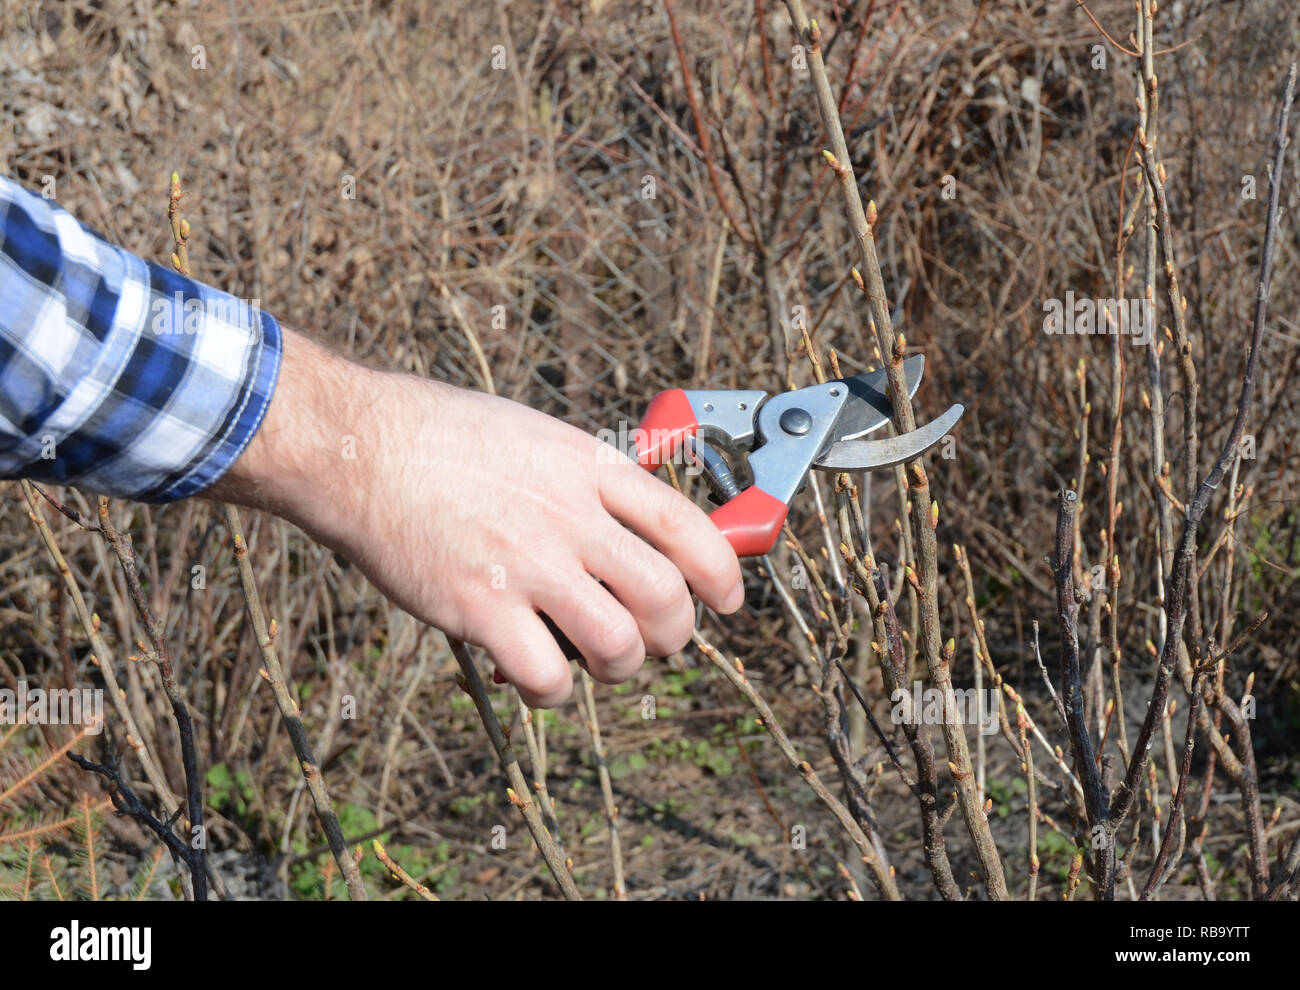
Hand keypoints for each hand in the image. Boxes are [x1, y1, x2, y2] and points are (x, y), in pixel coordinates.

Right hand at [206, 329, 744, 706]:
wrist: (359, 446)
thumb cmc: (438, 434)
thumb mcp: (536, 434)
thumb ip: (586, 478)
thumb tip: (627, 517)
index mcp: (589, 468)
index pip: (687, 526)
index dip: (722, 574)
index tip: (727, 601)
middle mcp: (571, 517)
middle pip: (665, 597)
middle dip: (675, 635)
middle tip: (658, 643)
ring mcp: (529, 564)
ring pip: (619, 644)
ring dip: (619, 666)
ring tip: (597, 660)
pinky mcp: (481, 607)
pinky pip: (547, 677)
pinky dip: (552, 691)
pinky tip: (533, 674)